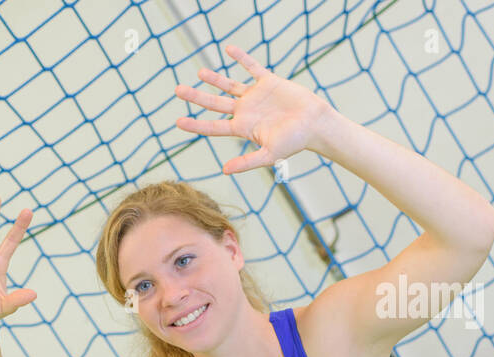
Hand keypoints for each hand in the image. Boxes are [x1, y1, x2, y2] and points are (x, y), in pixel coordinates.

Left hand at [174, 44, 337, 174]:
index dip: (195, 124)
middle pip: (214, 103)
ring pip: (229, 85)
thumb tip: (224, 170)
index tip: (178, 121)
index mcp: (242, 128)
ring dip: (214, 79)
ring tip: (200, 72)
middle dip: (196, 97)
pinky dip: (241, 58)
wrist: (315, 124)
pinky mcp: (268, 82)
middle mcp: (245, 111)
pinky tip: (229, 49)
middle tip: (178, 90)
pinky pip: (251, 67)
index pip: (213, 126)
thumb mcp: (269, 155)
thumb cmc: (295, 142)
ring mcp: (255, 96)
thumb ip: (246, 162)